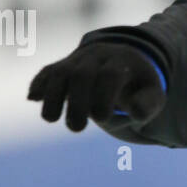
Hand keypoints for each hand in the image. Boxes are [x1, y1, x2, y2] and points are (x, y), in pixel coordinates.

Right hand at [27, 42, 166, 131]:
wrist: (123, 59)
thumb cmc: (138, 85)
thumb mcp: (153, 94)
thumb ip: (149, 104)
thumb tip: (136, 113)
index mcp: (122, 63)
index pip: (110, 75)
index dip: (104, 96)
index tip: (103, 118)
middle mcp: (97, 58)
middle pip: (82, 75)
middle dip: (76, 101)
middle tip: (76, 128)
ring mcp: (77, 61)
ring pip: (60, 72)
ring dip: (52, 95)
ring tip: (50, 118)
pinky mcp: (62, 67)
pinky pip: (48, 71)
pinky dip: (39, 83)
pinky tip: (33, 99)